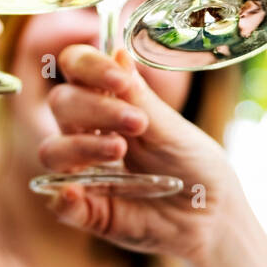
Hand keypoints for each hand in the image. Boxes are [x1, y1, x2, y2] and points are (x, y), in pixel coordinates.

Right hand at [37, 45, 236, 263]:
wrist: (213, 214)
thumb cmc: (193, 162)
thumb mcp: (172, 128)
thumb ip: (140, 97)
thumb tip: (117, 52)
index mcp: (107, 100)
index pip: (76, 68)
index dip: (89, 66)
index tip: (119, 80)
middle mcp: (88, 131)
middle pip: (62, 103)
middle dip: (95, 108)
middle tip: (136, 122)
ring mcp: (84, 171)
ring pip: (53, 150)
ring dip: (82, 145)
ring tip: (120, 151)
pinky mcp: (88, 211)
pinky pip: (59, 203)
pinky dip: (62, 197)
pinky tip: (75, 193)